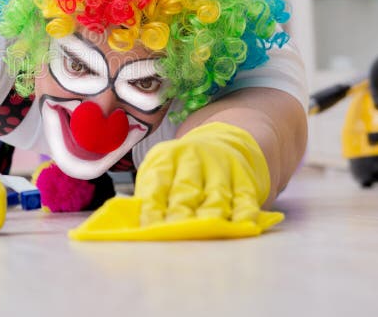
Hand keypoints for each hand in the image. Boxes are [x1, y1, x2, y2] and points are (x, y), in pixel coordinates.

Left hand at [68, 122, 282, 240]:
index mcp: (166, 158)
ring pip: (215, 197)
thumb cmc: (183, 167)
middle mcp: (193, 160)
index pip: (156, 184)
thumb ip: (149, 196)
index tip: (147, 230)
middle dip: (179, 215)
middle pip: (185, 191)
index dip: (151, 209)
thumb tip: (132, 226)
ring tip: (203, 236)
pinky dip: (244, 216)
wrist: (224, 142)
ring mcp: (221, 169)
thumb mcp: (161, 171)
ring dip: (210, 218)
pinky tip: (239, 228)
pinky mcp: (245, 179)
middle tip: (173, 235)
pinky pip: (245, 200)